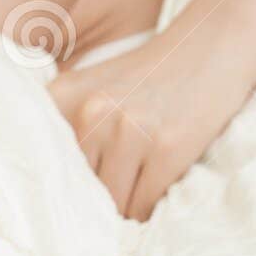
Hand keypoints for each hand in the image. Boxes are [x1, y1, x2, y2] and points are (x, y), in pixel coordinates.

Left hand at [49, 26, 255, 220]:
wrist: (211, 46)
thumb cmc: (148, 77)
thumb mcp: (91, 88)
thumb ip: (63, 130)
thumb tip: (45, 197)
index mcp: (62, 97)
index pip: (44, 166)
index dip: (60, 189)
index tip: (68, 200)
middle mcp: (90, 112)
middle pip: (79, 191)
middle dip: (97, 199)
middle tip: (116, 191)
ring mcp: (129, 130)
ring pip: (113, 204)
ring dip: (126, 208)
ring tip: (139, 186)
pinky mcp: (167, 148)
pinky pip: (144, 206)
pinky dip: (150, 210)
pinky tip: (157, 188)